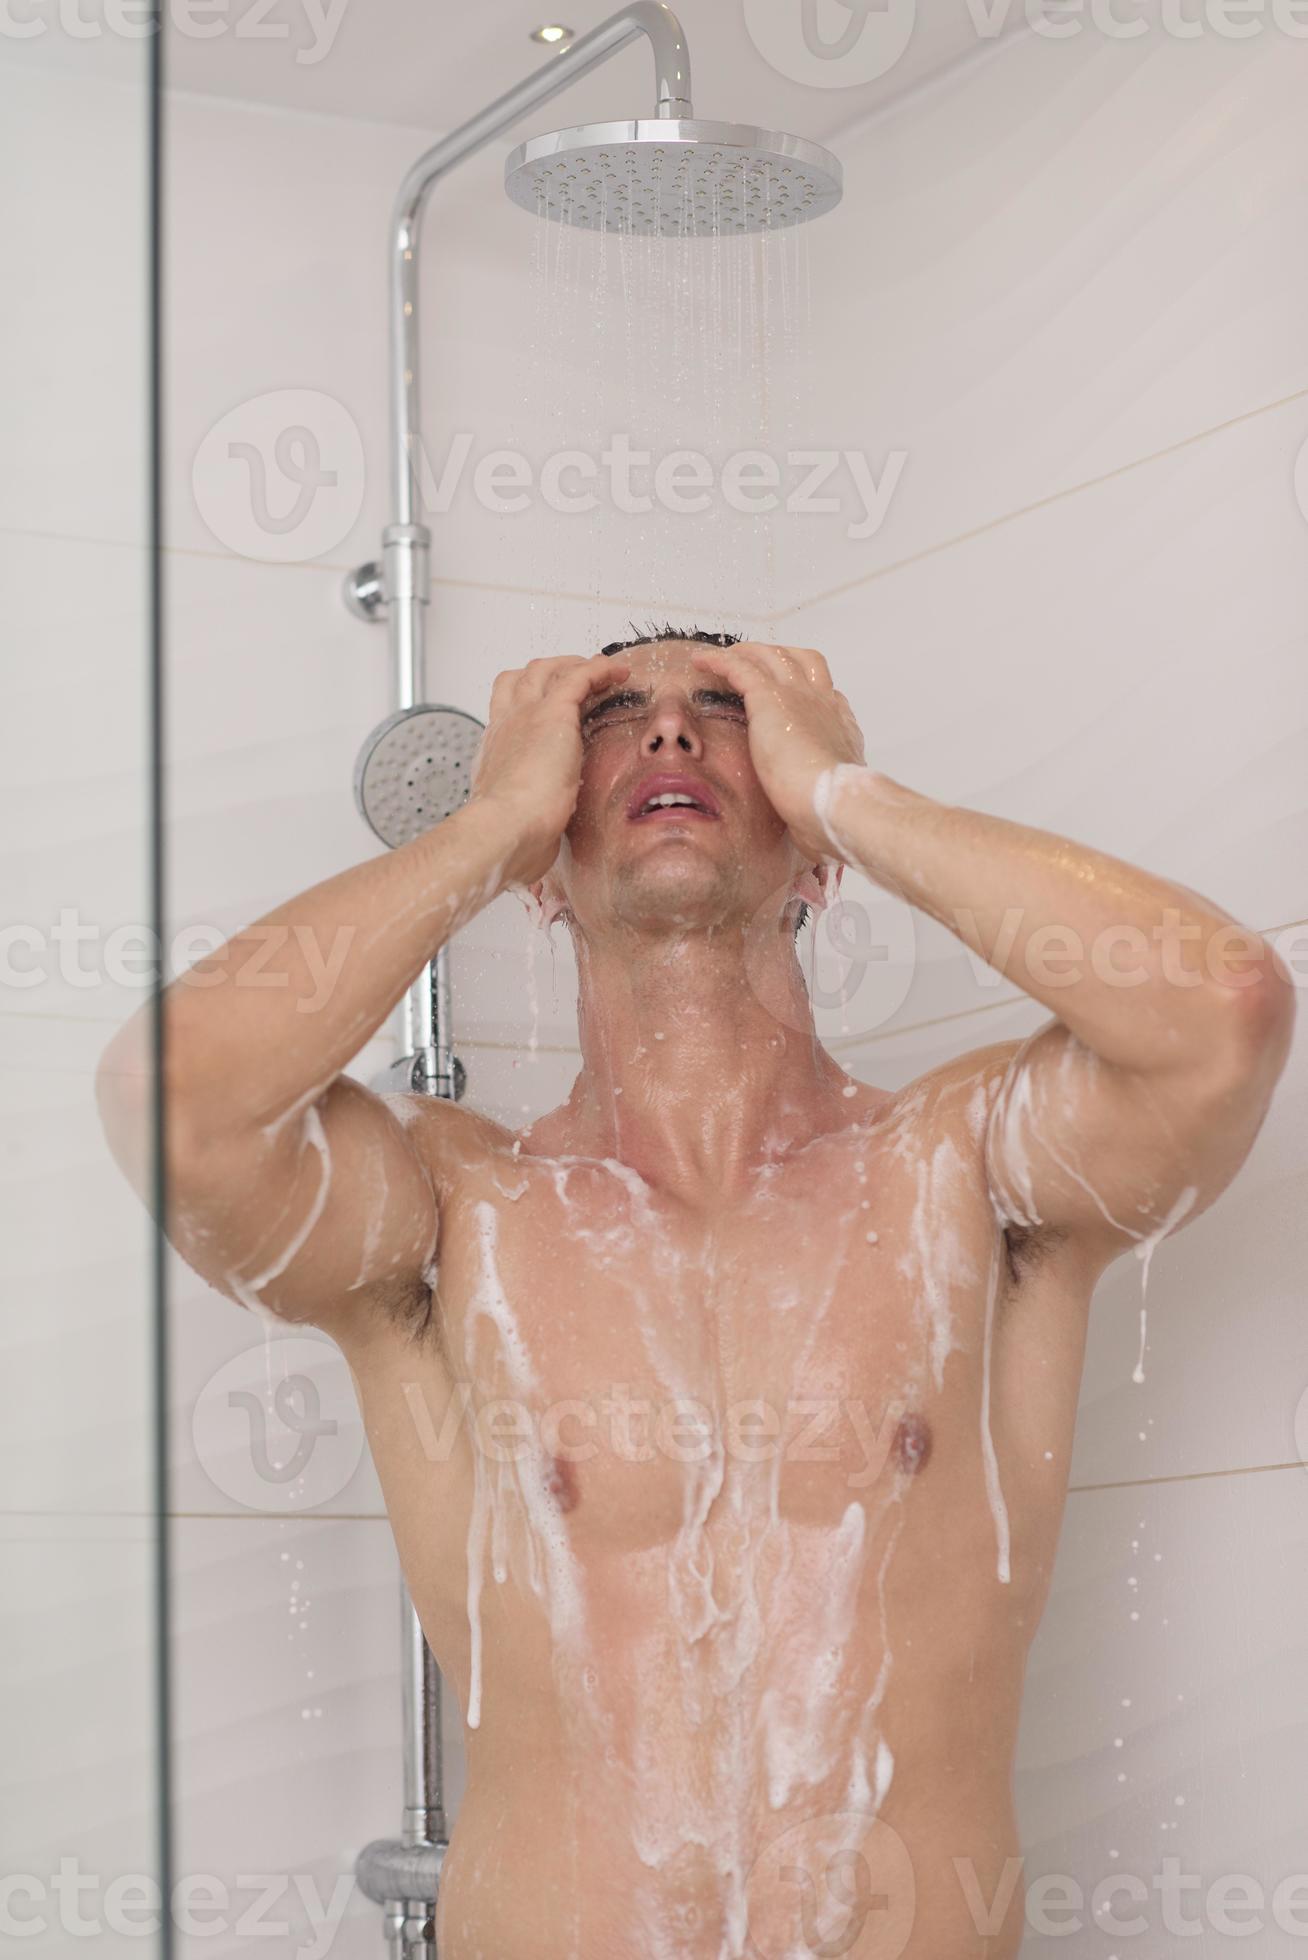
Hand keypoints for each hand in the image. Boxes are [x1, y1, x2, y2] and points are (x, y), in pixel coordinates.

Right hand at [467, 654, 631, 885]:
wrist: (504, 830)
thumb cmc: (509, 837)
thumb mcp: (518, 825)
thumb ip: (530, 827)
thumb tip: (540, 849)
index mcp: (495, 753)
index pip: (506, 712)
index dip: (528, 705)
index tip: (550, 711)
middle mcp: (506, 726)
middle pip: (520, 679)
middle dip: (548, 674)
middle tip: (576, 681)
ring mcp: (527, 716)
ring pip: (547, 669)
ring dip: (575, 666)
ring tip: (600, 673)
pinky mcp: (554, 713)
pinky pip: (580, 675)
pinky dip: (600, 669)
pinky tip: (618, 673)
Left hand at [689, 642, 866, 861]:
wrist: (834, 806)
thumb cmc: (834, 814)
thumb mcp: (828, 806)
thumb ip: (816, 810)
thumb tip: (811, 842)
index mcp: (839, 728)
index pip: (824, 695)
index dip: (805, 690)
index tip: (789, 697)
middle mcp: (823, 704)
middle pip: (802, 662)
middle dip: (778, 658)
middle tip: (755, 663)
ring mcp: (798, 697)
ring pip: (772, 656)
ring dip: (747, 653)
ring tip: (724, 657)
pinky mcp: (770, 699)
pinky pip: (741, 667)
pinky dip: (720, 660)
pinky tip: (702, 662)